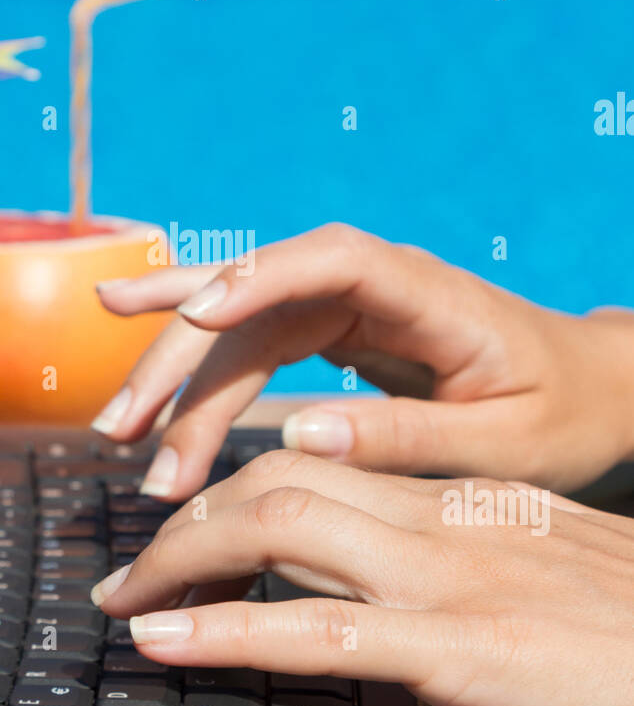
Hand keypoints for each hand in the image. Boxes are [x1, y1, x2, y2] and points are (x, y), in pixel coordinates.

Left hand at [91, 450, 633, 705]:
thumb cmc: (632, 630)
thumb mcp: (535, 579)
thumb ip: (455, 572)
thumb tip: (378, 601)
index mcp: (460, 502)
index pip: (315, 468)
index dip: (230, 496)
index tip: (182, 534)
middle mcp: (443, 520)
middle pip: (279, 480)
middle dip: (187, 518)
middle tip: (132, 568)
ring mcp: (448, 576)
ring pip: (280, 526)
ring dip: (181, 559)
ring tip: (126, 598)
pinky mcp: (461, 648)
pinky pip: (317, 628)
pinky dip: (224, 630)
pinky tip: (163, 641)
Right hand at [94, 223, 633, 496]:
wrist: (592, 389)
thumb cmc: (561, 413)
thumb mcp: (503, 443)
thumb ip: (407, 436)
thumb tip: (299, 438)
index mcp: (428, 293)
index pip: (331, 262)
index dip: (257, 279)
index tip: (192, 316)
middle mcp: (375, 284)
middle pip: (258, 299)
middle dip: (184, 357)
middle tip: (125, 428)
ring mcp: (348, 303)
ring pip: (240, 325)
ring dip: (176, 377)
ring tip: (118, 431)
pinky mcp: (332, 329)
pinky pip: (252, 343)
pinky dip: (200, 371)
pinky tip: (147, 382)